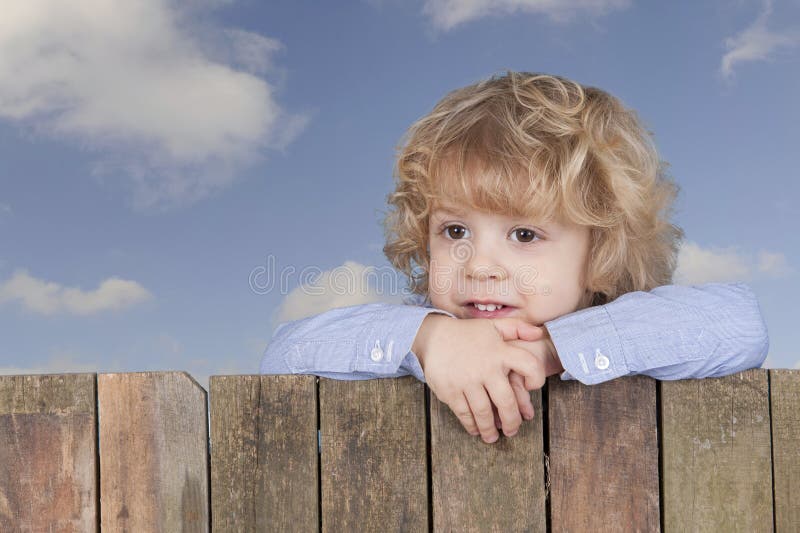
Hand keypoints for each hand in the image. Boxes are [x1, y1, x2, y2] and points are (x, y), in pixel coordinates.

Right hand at [412, 315, 548, 442]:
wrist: (432, 336)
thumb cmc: (467, 333)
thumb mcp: (492, 326)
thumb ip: (517, 328)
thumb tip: (538, 334)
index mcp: (500, 352)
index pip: (529, 366)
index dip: (537, 378)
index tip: (532, 388)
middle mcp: (485, 368)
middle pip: (506, 402)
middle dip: (512, 421)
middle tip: (512, 430)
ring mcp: (467, 381)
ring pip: (484, 412)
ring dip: (490, 428)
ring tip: (493, 437)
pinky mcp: (450, 390)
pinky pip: (464, 413)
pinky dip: (471, 424)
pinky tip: (475, 429)